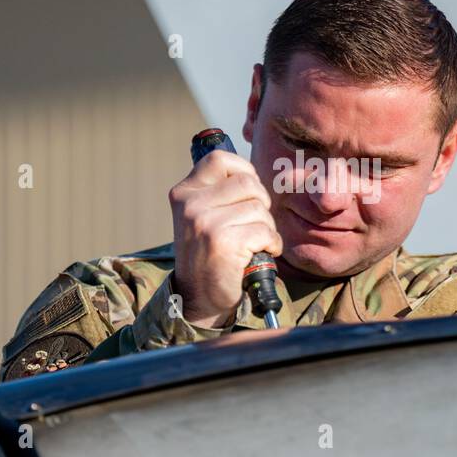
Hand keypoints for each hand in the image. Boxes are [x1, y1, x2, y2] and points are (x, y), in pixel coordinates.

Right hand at [168, 149, 281, 328]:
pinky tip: (260, 252)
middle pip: (247, 183)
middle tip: (256, 223)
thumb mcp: (200, 217)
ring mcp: (204, 222)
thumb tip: (252, 173)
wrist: (198, 297)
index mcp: (184, 193)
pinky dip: (272, 243)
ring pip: (259, 209)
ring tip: (254, 242)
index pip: (219, 159)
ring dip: (267, 227)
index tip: (249, 192)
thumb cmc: (208, 254)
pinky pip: (265, 231)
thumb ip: (217, 193)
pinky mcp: (222, 242)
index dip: (244, 170)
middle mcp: (191, 204)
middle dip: (262, 203)